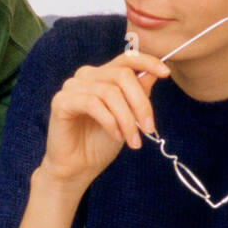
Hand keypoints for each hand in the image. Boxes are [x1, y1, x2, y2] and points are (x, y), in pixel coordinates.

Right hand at [41, 50, 169, 191]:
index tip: (166, 73)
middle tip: (148, 128)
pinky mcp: (61, 102)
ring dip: (127, 119)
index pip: (126, 59)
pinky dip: (109, 122)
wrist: (78, 168)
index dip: (147, 62)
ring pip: (109, 92)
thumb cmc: (101, 142)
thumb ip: (138, 94)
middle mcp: (85, 76)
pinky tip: (115, 136)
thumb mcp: (128, 117)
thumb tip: (154, 73)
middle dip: (140, 103)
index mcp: (102, 75)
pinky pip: (92, 104)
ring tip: (133, 141)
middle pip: (122, 75)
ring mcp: (71, 87)